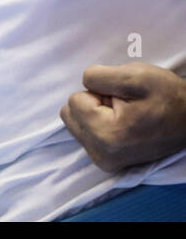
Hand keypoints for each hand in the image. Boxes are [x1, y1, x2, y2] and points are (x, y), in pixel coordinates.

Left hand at [60, 61, 185, 171]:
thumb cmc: (167, 97)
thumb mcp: (135, 75)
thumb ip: (98, 76)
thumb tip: (83, 85)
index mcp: (105, 135)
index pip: (74, 100)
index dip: (98, 92)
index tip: (123, 98)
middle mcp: (100, 154)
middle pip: (70, 114)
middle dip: (92, 104)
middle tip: (123, 105)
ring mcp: (104, 162)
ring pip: (77, 124)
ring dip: (96, 114)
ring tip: (126, 115)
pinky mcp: (107, 163)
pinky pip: (86, 134)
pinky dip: (100, 126)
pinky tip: (124, 126)